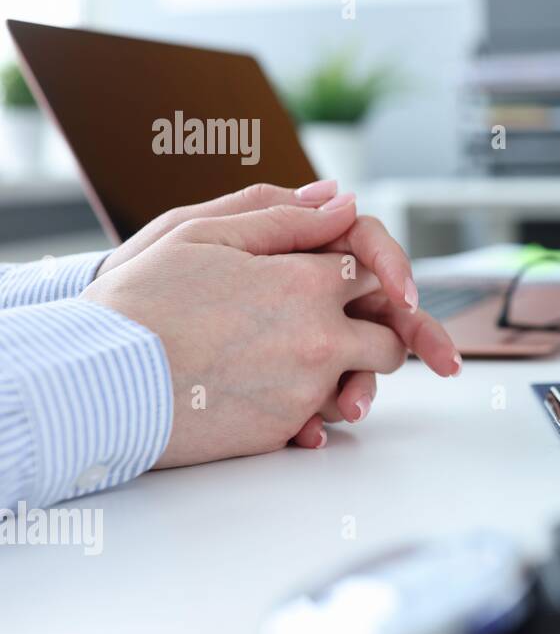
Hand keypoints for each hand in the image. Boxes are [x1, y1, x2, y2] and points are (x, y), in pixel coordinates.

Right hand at [83, 200, 413, 466]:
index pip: (374, 273)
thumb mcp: (201, 234)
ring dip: (350, 374)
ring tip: (303, 363)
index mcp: (305, 284)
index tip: (350, 279)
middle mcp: (319, 340)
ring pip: (363, 384)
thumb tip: (341, 202)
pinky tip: (274, 397)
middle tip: (346, 326)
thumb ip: (282, 217)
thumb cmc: (141, 300)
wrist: (95, 378)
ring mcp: (304, 392)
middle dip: (378, 330)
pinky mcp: (282, 431)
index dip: (369, 273)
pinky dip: (310, 411)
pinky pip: (323, 422)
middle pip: (389, 337)